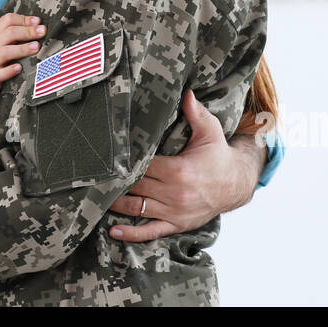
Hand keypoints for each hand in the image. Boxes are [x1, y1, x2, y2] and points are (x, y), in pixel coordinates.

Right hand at [0, 13, 43, 97]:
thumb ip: (7, 32)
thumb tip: (34, 24)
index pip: (8, 21)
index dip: (23, 19)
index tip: (38, 22)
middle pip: (10, 33)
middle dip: (27, 31)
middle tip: (42, 31)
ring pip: (6, 52)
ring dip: (22, 49)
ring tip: (36, 47)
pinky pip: (0, 74)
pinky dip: (9, 70)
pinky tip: (19, 68)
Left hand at [106, 90, 266, 241]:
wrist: (236, 184)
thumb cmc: (219, 156)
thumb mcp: (211, 132)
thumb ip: (196, 113)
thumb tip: (187, 92)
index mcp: (179, 170)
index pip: (142, 165)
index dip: (123, 162)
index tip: (105, 158)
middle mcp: (174, 193)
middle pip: (135, 186)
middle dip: (113, 182)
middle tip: (91, 177)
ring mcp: (174, 212)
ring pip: (136, 209)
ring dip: (115, 205)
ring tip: (94, 198)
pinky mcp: (176, 224)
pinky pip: (150, 232)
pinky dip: (131, 234)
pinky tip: (113, 231)